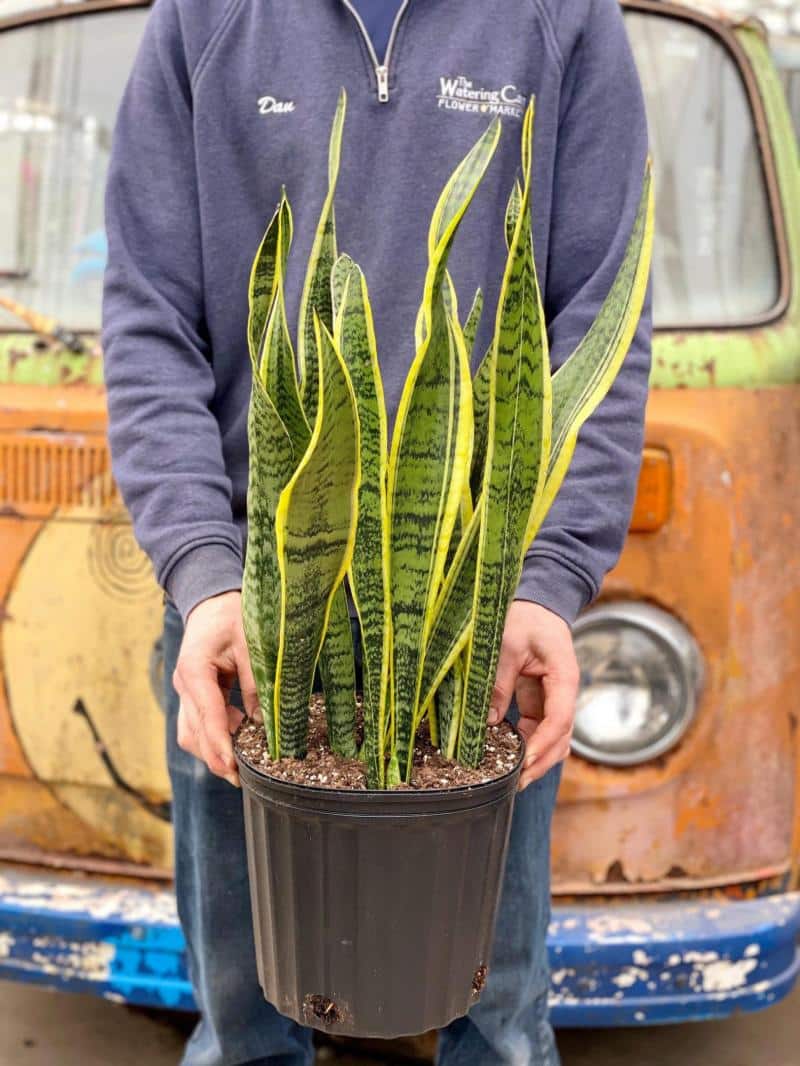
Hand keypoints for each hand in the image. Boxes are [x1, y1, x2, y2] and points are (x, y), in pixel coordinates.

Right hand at [173, 591, 258, 786]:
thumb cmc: (232, 615)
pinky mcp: (193, 696)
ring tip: (241, 763)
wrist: (211, 601)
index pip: (206, 714)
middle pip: (192, 733)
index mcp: (194, 669)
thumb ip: (256, 681)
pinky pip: (199, 725)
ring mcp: (185, 692)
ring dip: (213, 751)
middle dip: (214, 757)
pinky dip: (216, 737)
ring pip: (191, 734)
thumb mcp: (251, 642)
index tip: (232, 766)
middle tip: (240, 777)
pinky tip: (239, 739)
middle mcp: (183, 685)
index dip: (220, 743)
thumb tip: (264, 722)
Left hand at [488, 600, 578, 790]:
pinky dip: (527, 744)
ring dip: (537, 758)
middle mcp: (564, 693)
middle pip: (561, 738)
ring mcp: (554, 700)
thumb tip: (487, 721)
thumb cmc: (526, 618)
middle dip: (541, 761)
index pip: (559, 719)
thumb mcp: (507, 644)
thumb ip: (499, 681)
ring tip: (513, 777)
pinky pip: (538, 729)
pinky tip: (509, 756)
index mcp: (564, 676)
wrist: (537, 605)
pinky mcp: (540, 701)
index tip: (524, 761)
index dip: (543, 743)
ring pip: (553, 739)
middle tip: (516, 782)